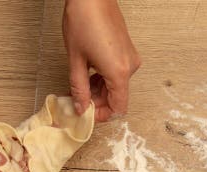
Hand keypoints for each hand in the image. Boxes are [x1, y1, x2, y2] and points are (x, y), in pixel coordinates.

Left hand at [63, 0, 140, 121]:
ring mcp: (130, 58)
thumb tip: (81, 107)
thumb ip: (79, 89)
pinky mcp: (127, 51)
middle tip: (78, 101)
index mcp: (118, 72)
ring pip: (117, 86)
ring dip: (100, 90)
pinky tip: (90, 74)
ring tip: (80, 86)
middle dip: (98, 102)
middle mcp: (129, 67)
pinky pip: (118, 73)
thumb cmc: (83, 21)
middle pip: (117, 97)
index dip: (103, 115)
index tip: (87, 114)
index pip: (118, 108)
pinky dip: (105, 78)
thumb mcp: (76, 60)